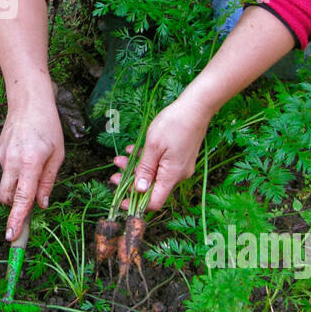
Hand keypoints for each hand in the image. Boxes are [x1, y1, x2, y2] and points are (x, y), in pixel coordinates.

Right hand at [0, 93, 63, 242]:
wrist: (28, 101)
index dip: (16, 219)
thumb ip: (48, 182)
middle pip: (7, 197)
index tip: (12, 236)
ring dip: (17, 188)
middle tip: (29, 206)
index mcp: (30, 163)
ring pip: (6, 185)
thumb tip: (41, 206)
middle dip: (15, 207)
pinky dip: (15, 172)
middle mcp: (12, 162)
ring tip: (33, 168)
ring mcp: (1, 157)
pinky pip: (6, 171)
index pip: (21, 199)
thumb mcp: (57, 155)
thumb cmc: (49, 126)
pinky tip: (25, 155)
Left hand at [109, 92, 212, 210]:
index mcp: (172, 176)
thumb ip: (145, 170)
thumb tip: (139, 191)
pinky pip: (160, 165)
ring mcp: (180, 166)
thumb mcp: (153, 146)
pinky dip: (147, 160)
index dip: (136, 204)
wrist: (196, 107)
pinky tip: (133, 150)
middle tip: (114, 174)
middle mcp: (178, 175)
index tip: (121, 201)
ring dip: (136, 168)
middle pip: (152, 187)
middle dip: (131, 181)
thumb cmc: (174, 124)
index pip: (155, 202)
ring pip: (154, 174)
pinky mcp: (180, 157)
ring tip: (119, 159)